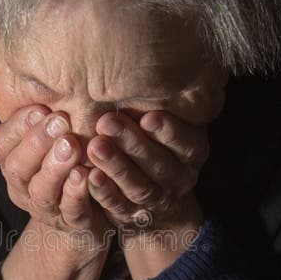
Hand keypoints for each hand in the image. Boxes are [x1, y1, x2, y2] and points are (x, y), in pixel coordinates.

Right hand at [0, 104, 113, 250]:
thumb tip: (39, 74)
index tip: (40, 108)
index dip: (16, 128)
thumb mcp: (52, 135)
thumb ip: (44, 115)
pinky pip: (71, 211)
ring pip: (41, 192)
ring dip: (55, 167)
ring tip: (72, 146)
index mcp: (12, 163)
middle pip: (17, 169)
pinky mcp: (73, 224)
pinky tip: (87, 174)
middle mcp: (23, 188)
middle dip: (37, 143)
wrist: (91, 212)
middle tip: (60, 121)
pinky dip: (76, 193)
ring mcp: (46, 210)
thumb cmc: (69, 159)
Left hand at [85, 110, 208, 231]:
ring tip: (95, 146)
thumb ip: (157, 103)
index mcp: (191, 152)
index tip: (149, 116)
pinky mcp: (132, 216)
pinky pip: (119, 206)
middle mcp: (179, 178)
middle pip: (159, 164)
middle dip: (135, 144)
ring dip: (116, 166)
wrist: (157, 200)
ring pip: (139, 186)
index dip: (170, 132)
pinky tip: (89, 175)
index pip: (187, 143)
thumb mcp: (164, 123)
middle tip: (108, 122)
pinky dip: (105, 192)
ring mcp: (157, 200)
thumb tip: (146, 63)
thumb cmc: (154, 143)